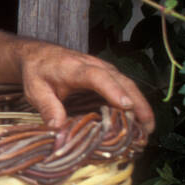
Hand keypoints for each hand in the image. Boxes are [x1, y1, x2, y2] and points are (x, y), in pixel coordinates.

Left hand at [16, 41, 155, 134]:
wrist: (39, 55)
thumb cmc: (37, 72)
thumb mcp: (35, 90)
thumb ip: (47, 107)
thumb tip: (58, 130)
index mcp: (75, 68)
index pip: (97, 77)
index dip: (112, 90)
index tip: (125, 106)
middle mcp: (94, 65)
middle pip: (121, 81)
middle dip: (137, 102)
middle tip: (147, 127)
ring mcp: (104, 69)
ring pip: (128, 84)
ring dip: (141, 104)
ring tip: (148, 128)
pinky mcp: (107, 75)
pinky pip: (124, 87)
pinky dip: (135, 102)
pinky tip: (140, 120)